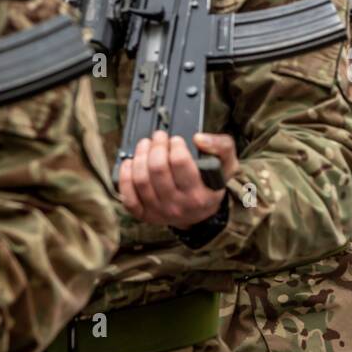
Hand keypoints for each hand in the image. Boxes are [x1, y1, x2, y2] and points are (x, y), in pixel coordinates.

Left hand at [119, 130, 237, 228]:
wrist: (200, 214)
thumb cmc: (211, 186)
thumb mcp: (227, 166)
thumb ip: (221, 147)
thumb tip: (199, 138)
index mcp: (199, 195)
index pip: (180, 163)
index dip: (175, 146)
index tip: (176, 140)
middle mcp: (178, 206)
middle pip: (157, 169)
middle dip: (156, 146)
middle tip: (158, 137)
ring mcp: (159, 212)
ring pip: (141, 180)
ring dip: (140, 156)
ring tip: (145, 145)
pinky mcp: (144, 214)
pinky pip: (128, 196)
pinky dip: (125, 177)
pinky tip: (130, 163)